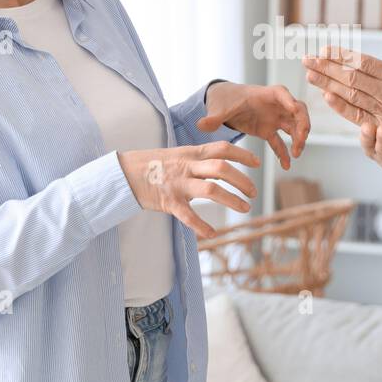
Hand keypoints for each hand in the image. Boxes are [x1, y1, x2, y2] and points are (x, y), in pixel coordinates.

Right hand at [117, 142, 260, 238]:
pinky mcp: (169, 202)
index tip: (257, 162)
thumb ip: (198, 158)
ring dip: (232, 200)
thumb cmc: (153, 164)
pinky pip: (188, 216)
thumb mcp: (178, 153)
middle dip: (242, 180)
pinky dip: (202, 226)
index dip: (243, 155)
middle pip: (222, 168)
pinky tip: (212, 233)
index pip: (222, 148)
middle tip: (253, 191)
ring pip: (211, 190)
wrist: (123, 173)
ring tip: (245, 207)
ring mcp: (179, 184)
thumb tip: (220, 162)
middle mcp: (187, 167)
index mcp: (191, 153)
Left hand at [197, 81, 309, 170]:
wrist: (222, 103)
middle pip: (297, 110)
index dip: (290, 101)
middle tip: (301, 139)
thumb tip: (201, 125)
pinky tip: (286, 166)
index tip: (295, 110)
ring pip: (294, 126)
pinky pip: (280, 142)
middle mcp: (273, 106)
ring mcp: (273, 118)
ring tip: (296, 154)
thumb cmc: (224, 100)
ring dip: (299, 139)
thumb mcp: (218, 108)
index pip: (282, 93)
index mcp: (263, 95)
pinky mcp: (268, 130)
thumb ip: (213, 117)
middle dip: (303, 123)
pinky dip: (284, 153)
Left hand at [302, 13, 381, 163]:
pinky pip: (359, 116)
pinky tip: (327, 97)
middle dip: (327, 68)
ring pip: (351, 96)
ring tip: (309, 74)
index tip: (326, 49)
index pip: (365, 63)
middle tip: (306, 59)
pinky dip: (341, 106)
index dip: (343, 56)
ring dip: (328, 84)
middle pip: (351, 78)